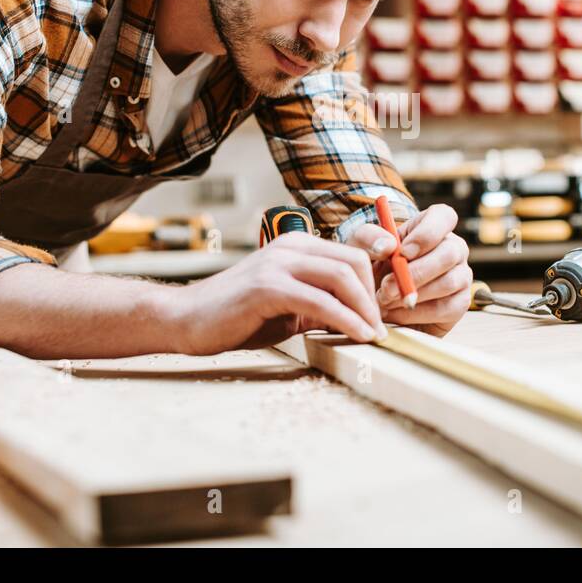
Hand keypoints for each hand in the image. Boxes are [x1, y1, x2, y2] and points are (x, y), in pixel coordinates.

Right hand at [164, 232, 385, 353]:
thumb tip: (366, 318)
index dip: (380, 277)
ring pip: (342, 276)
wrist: (187, 320)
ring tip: (375, 335)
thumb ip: (324, 304)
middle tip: (385, 327)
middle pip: (355, 261)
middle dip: (377, 296)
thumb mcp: (291, 306)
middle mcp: (291, 246)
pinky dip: (346, 319)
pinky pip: (320, 301)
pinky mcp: (268, 287)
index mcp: (298, 245)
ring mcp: (278, 263)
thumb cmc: (238, 315)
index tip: (394, 306)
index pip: (355, 251)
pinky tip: (358, 336)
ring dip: (366, 309)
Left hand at [345, 203, 471, 337]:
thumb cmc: (374, 267)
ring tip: (385, 301)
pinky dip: (417, 314)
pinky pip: (447, 308)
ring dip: (413, 294)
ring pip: (448, 282)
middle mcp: (453, 248)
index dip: (427, 233)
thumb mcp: (363, 248)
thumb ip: (368, 238)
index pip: (444, 216)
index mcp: (432, 226)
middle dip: (417, 272)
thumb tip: (388, 245)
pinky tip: (396, 313)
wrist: (376, 302)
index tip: (403, 251)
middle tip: (387, 287)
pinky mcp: (460, 303)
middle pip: (450, 253)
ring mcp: (461, 275)